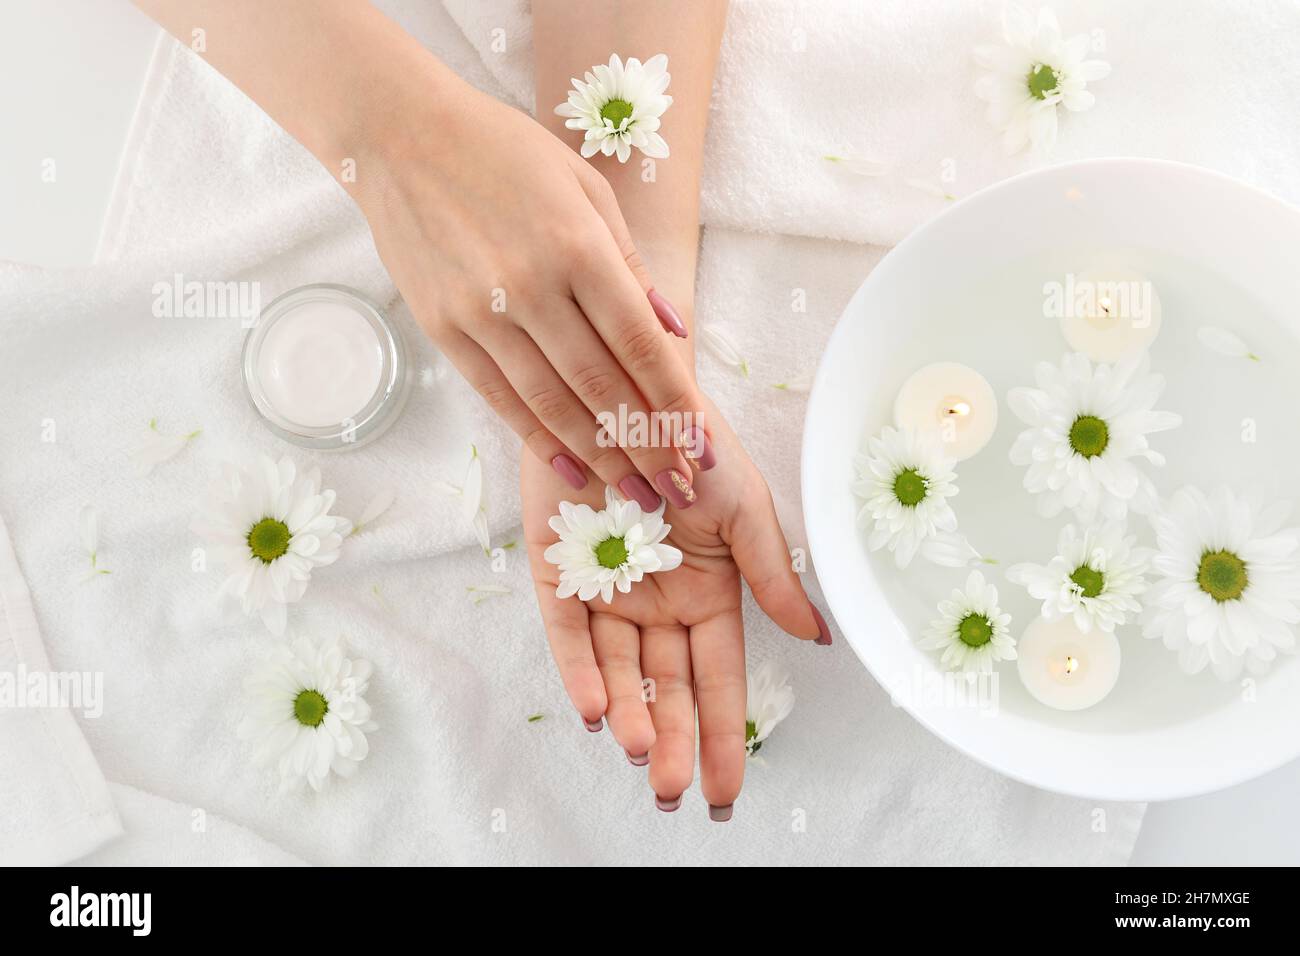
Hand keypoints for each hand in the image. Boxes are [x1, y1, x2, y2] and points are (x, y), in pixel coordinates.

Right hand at [352, 76, 705, 511]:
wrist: (398, 136)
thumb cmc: (504, 153)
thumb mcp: (586, 188)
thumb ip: (632, 264)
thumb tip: (674, 330)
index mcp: (577, 245)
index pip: (638, 342)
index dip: (673, 400)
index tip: (699, 443)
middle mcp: (531, 286)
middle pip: (601, 385)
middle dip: (646, 445)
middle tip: (677, 488)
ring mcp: (482, 313)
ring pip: (552, 403)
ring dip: (600, 456)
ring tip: (634, 492)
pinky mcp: (444, 330)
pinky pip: (501, 398)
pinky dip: (540, 439)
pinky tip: (573, 469)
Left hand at [522, 398, 830, 817]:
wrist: (629, 391)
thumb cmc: (695, 445)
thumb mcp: (747, 510)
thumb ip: (773, 575)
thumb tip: (813, 637)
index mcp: (707, 596)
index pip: (718, 680)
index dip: (722, 735)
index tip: (726, 789)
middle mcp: (657, 605)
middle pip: (665, 689)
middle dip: (670, 743)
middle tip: (671, 792)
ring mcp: (607, 592)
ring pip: (617, 672)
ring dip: (627, 716)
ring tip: (637, 753)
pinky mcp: (559, 574)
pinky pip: (567, 635)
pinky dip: (580, 672)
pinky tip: (595, 708)